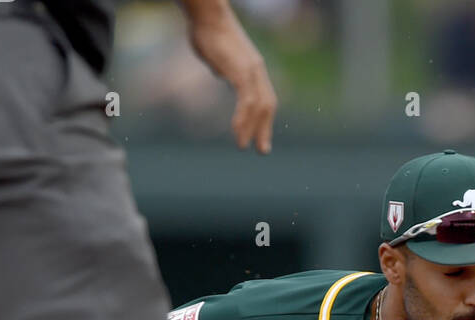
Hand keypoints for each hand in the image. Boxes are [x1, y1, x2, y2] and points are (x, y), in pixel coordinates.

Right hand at [184, 1, 277, 152]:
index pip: (265, 98)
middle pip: (268, 105)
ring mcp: (252, 71)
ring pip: (259, 106)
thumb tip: (221, 75)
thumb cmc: (206, 31)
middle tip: (262, 150)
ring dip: (253, 129)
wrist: (207, 15)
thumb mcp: (217, 56)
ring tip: (245, 146)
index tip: (261, 135)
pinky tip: (238, 132)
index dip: (265, 118)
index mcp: (253, 68)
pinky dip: (243, 119)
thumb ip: (223, 68)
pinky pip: (247, 101)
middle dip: (265, 129)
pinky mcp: (242, 71)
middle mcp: (257, 70)